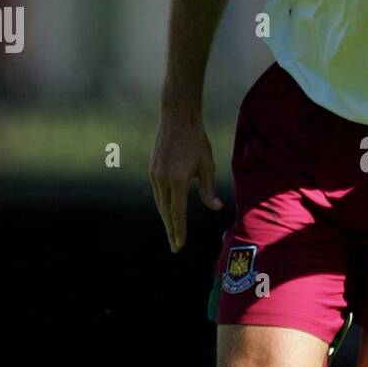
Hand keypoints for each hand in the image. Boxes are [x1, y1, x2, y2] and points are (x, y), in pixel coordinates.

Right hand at [149, 113, 222, 251]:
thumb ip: (208, 189)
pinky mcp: (152, 170)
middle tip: (175, 247)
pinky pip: (158, 194)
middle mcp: (162, 179)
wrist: (177, 118)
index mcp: (177, 180)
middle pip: (166, 212)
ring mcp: (154, 174)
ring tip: (172, 233)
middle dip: (171, 231)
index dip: (179, 231)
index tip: (180, 245)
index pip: (178, 213)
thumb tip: (215, 208)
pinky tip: (168, 212)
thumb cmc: (196, 141)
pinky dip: (163, 206)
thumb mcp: (207, 165)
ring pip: (160, 204)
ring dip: (167, 220)